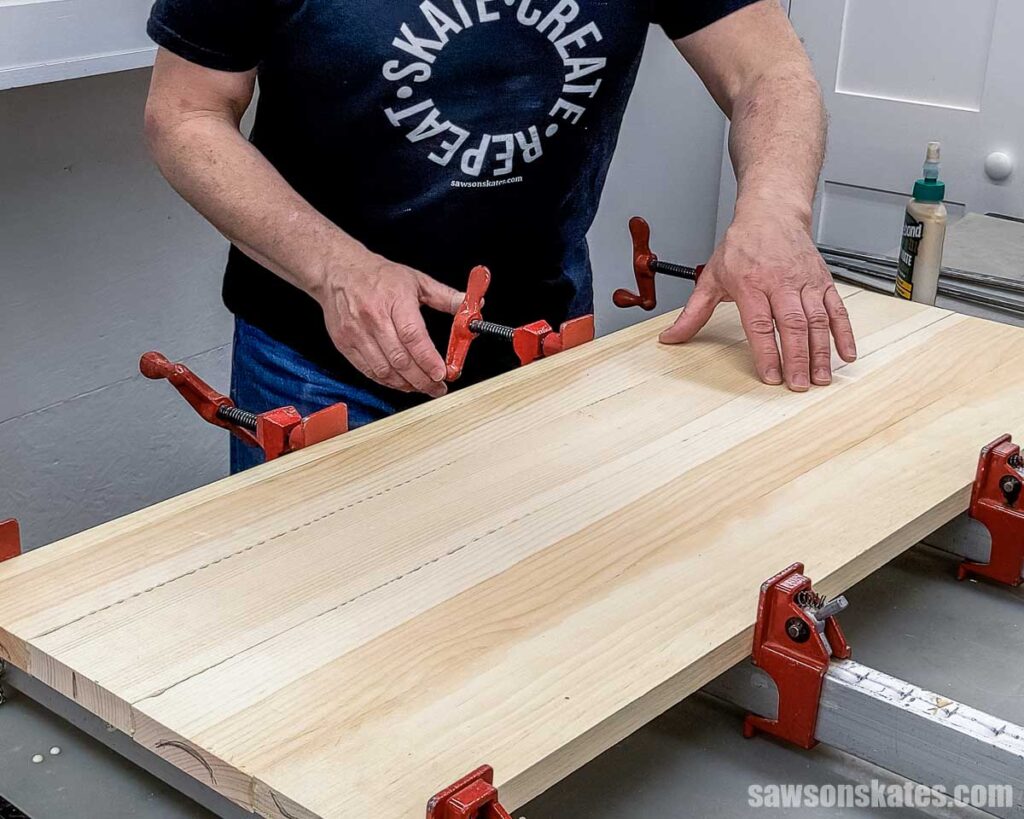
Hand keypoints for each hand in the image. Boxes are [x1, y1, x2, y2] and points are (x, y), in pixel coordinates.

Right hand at [316, 253, 462, 396]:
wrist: (338, 272)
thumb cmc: (378, 276)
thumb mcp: (416, 280)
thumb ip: (445, 296)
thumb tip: (470, 307)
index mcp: (394, 299)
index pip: (413, 336)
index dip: (428, 359)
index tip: (443, 373)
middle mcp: (373, 317)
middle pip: (400, 358)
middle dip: (423, 379)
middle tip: (438, 387)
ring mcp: (356, 333)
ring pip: (384, 369)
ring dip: (406, 384)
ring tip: (423, 387)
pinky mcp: (345, 344)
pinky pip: (368, 371)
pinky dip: (387, 381)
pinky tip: (402, 382)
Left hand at [660, 210, 856, 390]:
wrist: (771, 214)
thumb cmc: (742, 246)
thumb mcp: (711, 277)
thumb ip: (693, 312)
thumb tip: (670, 338)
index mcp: (751, 283)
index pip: (760, 323)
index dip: (767, 351)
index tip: (770, 375)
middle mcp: (780, 282)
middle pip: (792, 324)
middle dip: (797, 358)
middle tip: (798, 385)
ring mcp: (805, 282)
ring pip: (817, 320)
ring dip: (820, 352)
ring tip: (819, 379)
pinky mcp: (823, 282)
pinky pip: (837, 310)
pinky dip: (844, 333)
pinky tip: (845, 355)